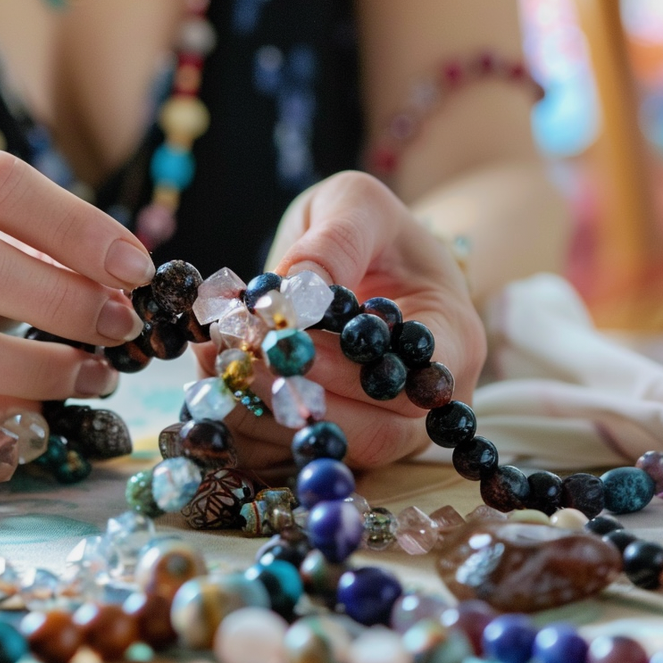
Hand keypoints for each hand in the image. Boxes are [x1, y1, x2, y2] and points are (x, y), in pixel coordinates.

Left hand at [194, 171, 485, 470]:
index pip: (410, 383)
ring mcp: (380, 428)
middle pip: (373, 435)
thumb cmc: (369, 227)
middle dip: (300, 402)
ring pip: (325, 450)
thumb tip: (300, 286)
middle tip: (240, 360)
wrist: (362, 254)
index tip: (289, 342)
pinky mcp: (329, 437)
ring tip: (216, 363)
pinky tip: (210, 382)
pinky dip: (242, 428)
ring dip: (262, 418)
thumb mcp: (358, 206)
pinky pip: (287, 456)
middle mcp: (422, 402)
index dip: (348, 373)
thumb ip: (338, 239)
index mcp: (452, 342)